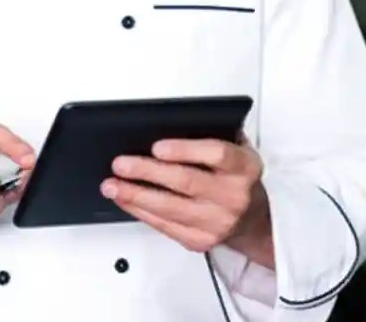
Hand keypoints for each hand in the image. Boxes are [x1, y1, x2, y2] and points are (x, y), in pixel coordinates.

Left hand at [101, 136, 274, 268]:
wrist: (252, 220)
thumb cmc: (235, 177)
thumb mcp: (235, 150)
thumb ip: (210, 135)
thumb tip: (167, 124)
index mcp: (243, 167)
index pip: (217, 155)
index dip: (185, 150)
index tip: (157, 147)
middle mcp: (234, 196)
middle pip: (186, 182)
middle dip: (147, 172)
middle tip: (121, 164)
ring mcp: (218, 222)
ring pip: (170, 209)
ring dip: (135, 196)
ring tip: (112, 185)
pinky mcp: (201, 240)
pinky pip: (165, 226)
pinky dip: (140, 212)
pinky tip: (125, 200)